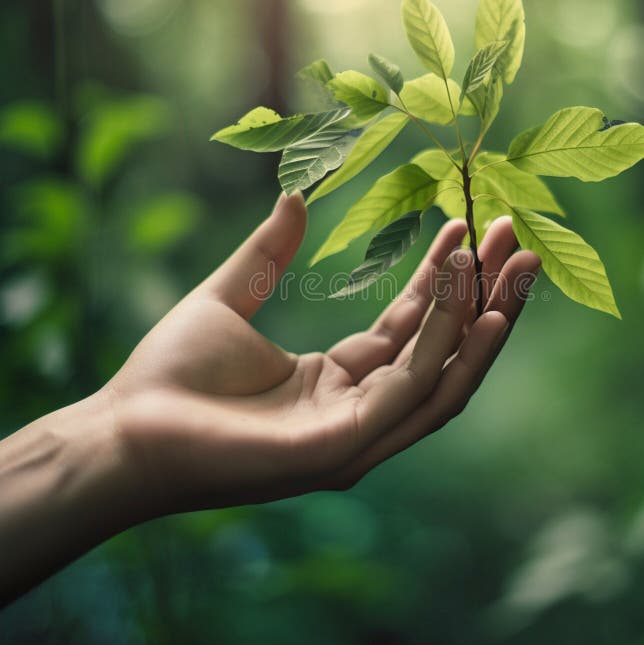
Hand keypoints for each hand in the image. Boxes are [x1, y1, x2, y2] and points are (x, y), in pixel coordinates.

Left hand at [110, 192, 539, 515]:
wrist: (122, 430)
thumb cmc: (169, 376)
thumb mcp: (227, 299)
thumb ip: (268, 254)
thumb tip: (293, 197)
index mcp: (337, 381)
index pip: (411, 327)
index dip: (444, 280)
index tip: (469, 227)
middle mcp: (359, 411)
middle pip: (443, 351)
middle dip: (486, 297)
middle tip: (520, 240)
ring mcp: (358, 435)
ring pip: (444, 374)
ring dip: (487, 321)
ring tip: (518, 265)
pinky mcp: (346, 447)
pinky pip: (415, 389)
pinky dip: (454, 348)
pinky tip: (483, 305)